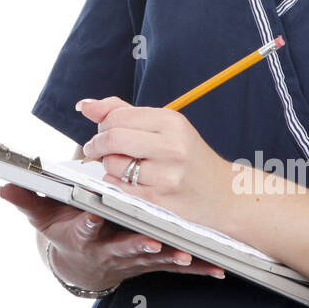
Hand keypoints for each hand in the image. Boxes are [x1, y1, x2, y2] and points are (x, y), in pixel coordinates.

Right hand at [0, 183, 224, 292]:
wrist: (82, 263)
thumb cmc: (66, 230)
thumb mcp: (44, 217)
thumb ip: (27, 200)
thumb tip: (3, 187)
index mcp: (85, 233)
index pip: (86, 225)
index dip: (89, 219)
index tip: (94, 212)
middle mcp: (109, 248)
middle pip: (123, 245)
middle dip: (137, 243)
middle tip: (152, 239)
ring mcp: (132, 257)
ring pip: (152, 257)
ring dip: (169, 255)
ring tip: (185, 253)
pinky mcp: (150, 262)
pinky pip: (175, 266)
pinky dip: (195, 268)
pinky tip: (215, 269)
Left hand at [76, 96, 236, 232]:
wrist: (224, 195)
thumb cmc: (188, 158)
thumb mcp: (164, 127)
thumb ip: (122, 112)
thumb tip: (84, 105)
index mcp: (172, 122)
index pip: (117, 116)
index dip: (102, 124)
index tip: (103, 132)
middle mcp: (172, 147)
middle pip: (112, 138)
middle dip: (96, 144)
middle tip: (95, 148)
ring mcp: (167, 176)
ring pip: (113, 165)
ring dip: (108, 166)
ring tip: (121, 166)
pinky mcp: (160, 202)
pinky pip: (118, 189)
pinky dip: (115, 185)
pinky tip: (128, 183)